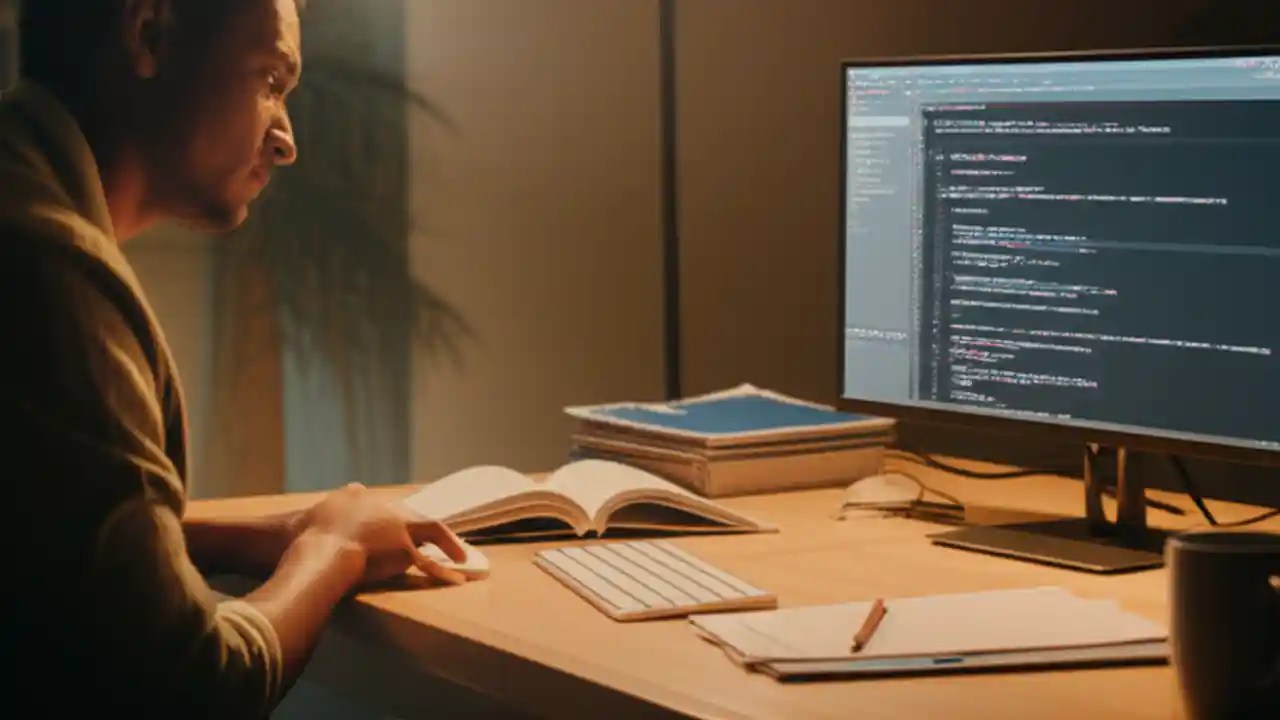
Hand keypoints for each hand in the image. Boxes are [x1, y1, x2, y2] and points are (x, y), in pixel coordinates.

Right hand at [298, 482, 468, 586]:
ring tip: (463, 557)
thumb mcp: (306, 518)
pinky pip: (429, 562)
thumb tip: (322, 506)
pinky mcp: (401, 548)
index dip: (394, 518)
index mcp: (355, 498)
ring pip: (431, 531)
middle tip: (445, 540)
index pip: (381, 505)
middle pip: (413, 515)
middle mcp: (379, 505)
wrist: (313, 547)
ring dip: (449, 545)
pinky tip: (460, 579)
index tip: (403, 525)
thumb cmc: (300, 538)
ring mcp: (393, 525)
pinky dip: (444, 571)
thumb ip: (317, 514)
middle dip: (428, 529)